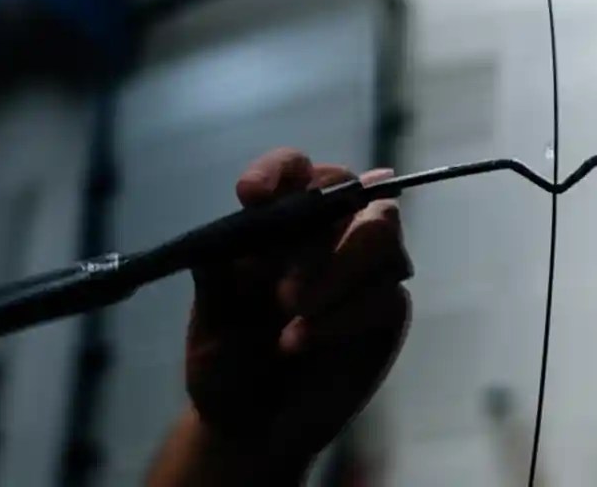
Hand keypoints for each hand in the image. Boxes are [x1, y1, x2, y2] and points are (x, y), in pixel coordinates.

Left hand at [182, 148, 411, 474]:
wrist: (253, 427)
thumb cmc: (229, 359)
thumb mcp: (210, 316)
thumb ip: (220, 270)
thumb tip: (235, 228)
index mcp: (286, 221)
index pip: (297, 169)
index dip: (280, 171)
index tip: (252, 197)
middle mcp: (333, 234)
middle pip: (356, 191)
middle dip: (318, 236)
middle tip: (281, 291)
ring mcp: (366, 270)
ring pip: (381, 232)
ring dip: (336, 272)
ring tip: (291, 315)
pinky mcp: (386, 309)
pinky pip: (386, 293)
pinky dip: (343, 315)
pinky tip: (302, 341)